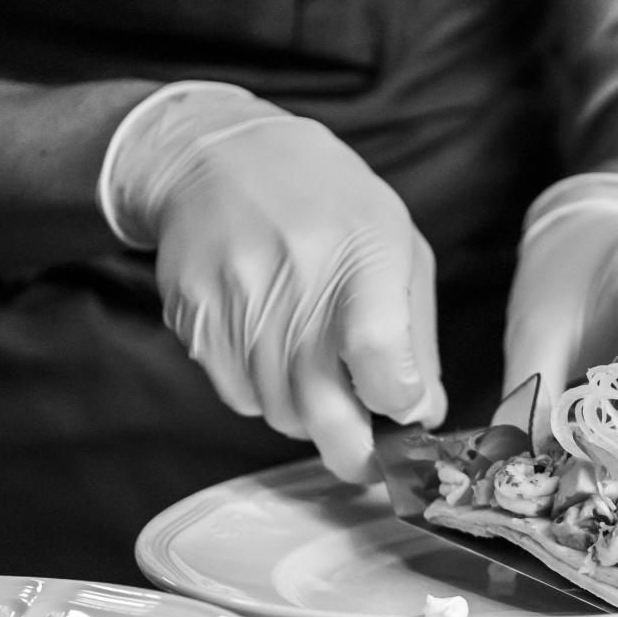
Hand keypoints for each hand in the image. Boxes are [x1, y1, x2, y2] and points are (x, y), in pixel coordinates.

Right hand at [102, 82, 445, 482]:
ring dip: (308, 416)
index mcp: (362, 257)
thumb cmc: (328, 203)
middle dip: (355, 456)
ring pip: (280, 414)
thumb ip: (416, 336)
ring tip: (315, 374)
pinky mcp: (194, 319)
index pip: (381, 360)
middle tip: (368, 462)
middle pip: (325, 412)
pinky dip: (264, 394)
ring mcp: (237, 304)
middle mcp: (295, 282)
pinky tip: (272, 353)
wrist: (219, 155)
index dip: (399, 404)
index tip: (406, 410)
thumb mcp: (396, 244)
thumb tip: (423, 415)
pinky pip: (238, 396)